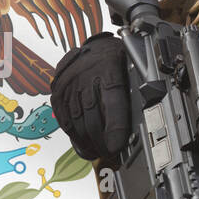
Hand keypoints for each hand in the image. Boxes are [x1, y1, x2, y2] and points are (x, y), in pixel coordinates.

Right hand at [50, 32, 130, 167]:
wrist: (93, 46)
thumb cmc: (115, 58)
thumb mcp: (131, 68)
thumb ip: (131, 94)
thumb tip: (140, 123)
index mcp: (109, 66)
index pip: (113, 101)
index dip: (115, 128)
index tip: (116, 146)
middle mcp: (86, 74)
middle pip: (92, 116)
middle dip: (101, 141)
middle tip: (109, 153)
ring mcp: (69, 82)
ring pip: (76, 120)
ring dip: (87, 141)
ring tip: (96, 152)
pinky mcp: (58, 90)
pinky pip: (63, 118)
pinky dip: (73, 135)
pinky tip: (82, 143)